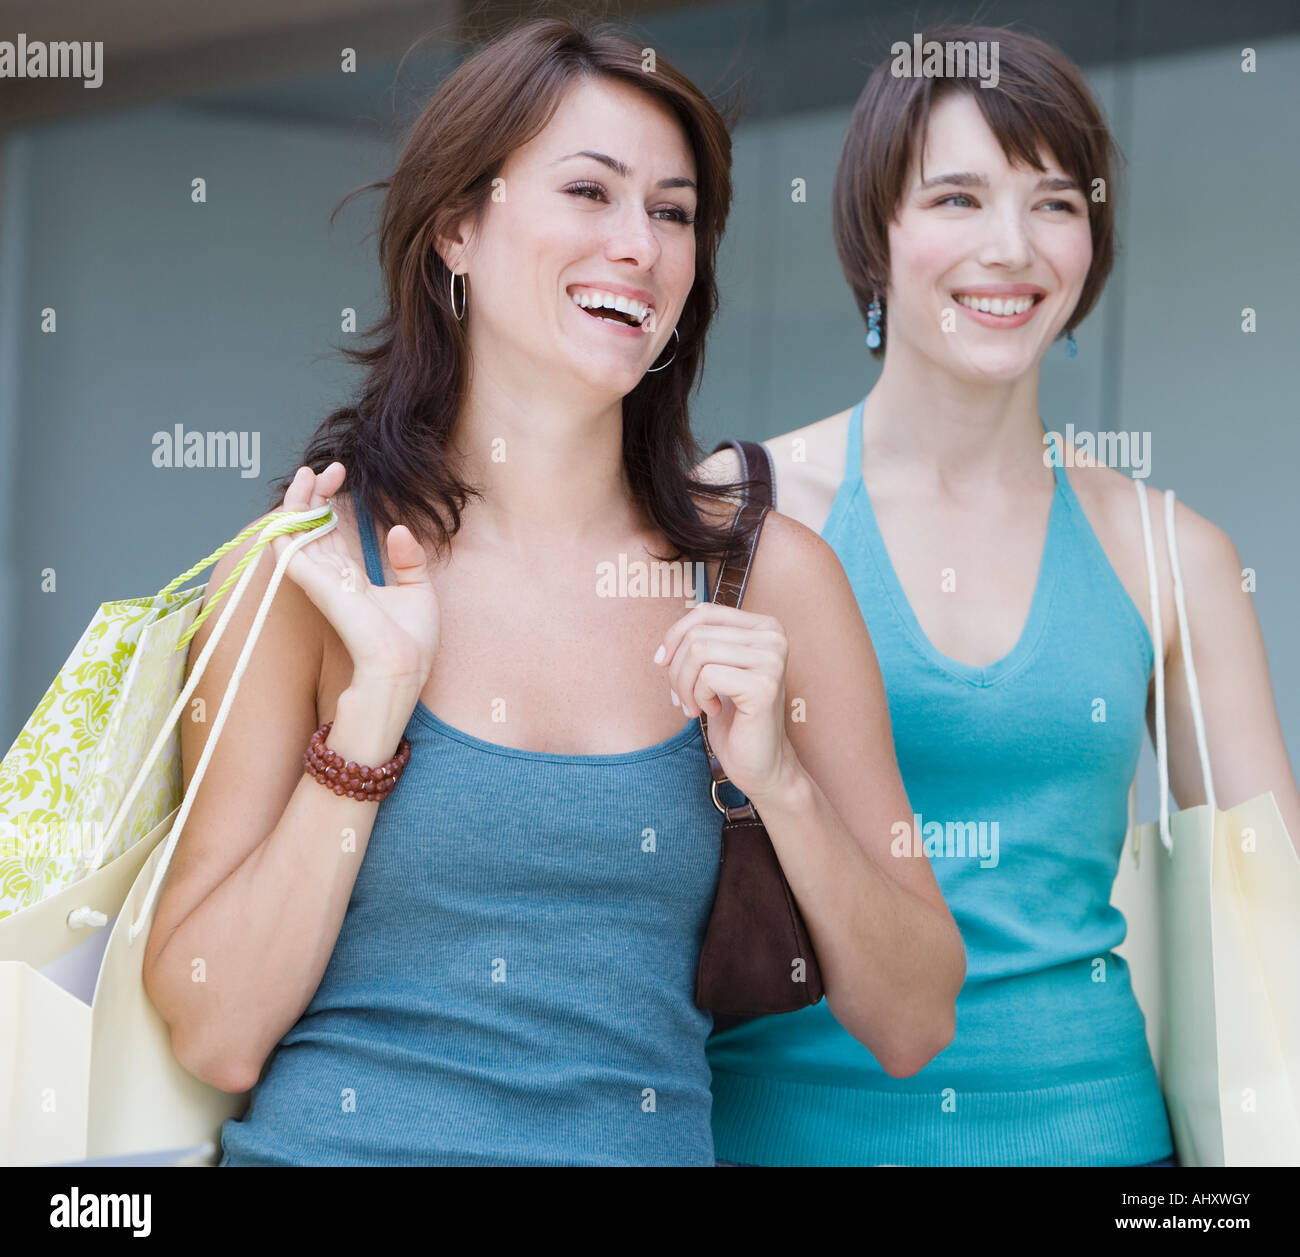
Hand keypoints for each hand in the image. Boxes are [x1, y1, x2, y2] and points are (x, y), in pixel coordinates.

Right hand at [269, 462, 439, 693]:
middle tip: (329, 468)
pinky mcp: (316, 584)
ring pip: (295, 533)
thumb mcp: (419, 590)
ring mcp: (321, 581)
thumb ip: (408, 559)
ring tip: (308, 473)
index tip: (342, 476)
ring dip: (297, 501)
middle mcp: (331, 578)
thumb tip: (398, 529)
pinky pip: (287, 550)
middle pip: (310, 528)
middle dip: (314, 495)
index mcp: (351, 579)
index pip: (330, 534)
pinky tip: (294, 501)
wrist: (404, 666)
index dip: (330, 504)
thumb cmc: (411, 640)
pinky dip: (286, 525)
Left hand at [654, 602, 793, 801]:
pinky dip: (698, 697)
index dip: (675, 635)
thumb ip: (701, 643)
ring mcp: (772, 660)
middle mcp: (774, 637)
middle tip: (681, 698)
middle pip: (697, 635)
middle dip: (676, 669)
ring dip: (684, 685)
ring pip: (698, 653)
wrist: (759, 762)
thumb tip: (667, 640)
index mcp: (765, 627)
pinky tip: (712, 711)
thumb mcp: (715, 670)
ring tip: (694, 706)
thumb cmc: (735, 717)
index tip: (662, 662)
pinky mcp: (764, 686)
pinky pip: (707, 676)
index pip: (706, 612)